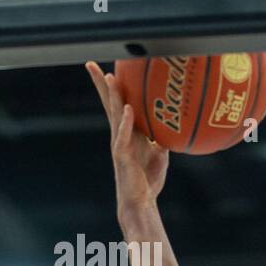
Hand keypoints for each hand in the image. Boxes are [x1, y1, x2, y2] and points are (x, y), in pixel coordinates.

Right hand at [85, 61, 169, 216]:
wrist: (141, 201)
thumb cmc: (148, 179)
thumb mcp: (160, 154)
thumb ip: (163, 138)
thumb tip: (175, 126)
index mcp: (128, 132)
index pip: (118, 105)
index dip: (112, 88)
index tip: (108, 68)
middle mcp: (120, 134)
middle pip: (108, 104)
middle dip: (101, 84)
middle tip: (90, 63)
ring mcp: (119, 144)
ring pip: (114, 115)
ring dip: (112, 96)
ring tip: (110, 77)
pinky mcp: (122, 155)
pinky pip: (123, 135)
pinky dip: (125, 122)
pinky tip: (127, 108)